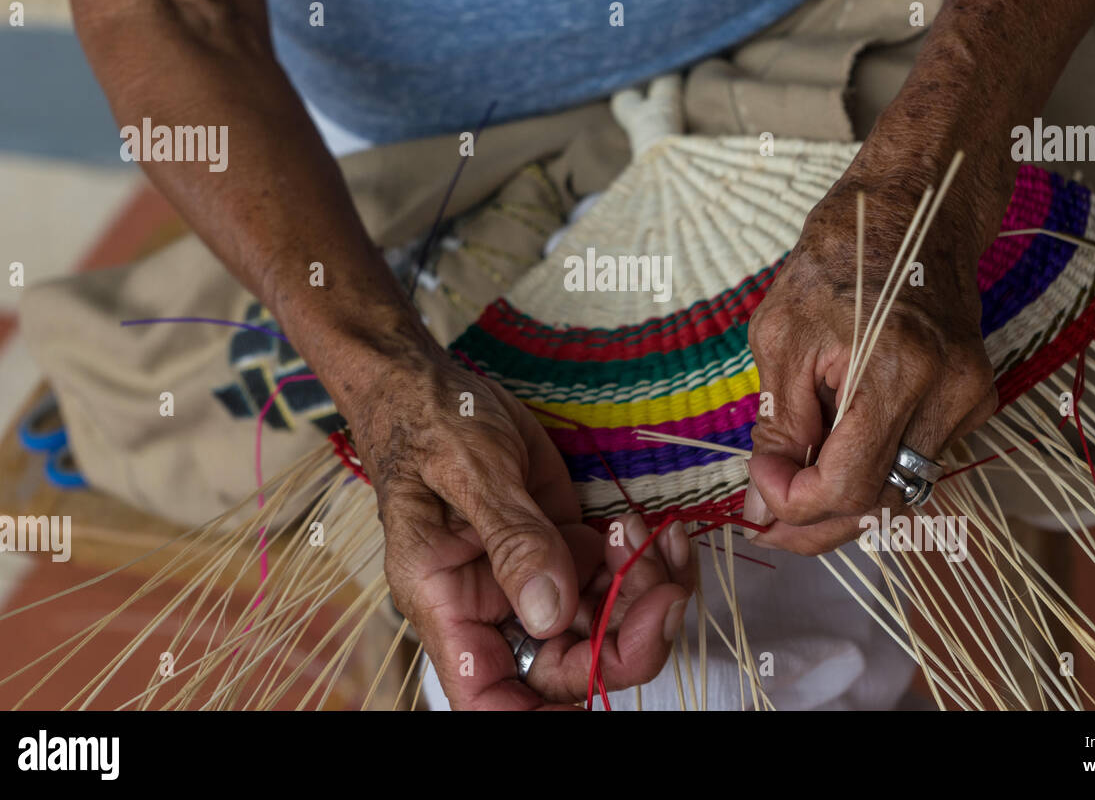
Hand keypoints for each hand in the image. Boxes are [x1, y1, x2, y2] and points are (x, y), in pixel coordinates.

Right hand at [345, 352, 694, 708]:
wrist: (433, 381)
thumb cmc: (430, 420)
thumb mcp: (469, 471)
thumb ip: (512, 540)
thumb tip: (550, 613)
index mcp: (447, 604)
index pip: (490, 697)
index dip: (541, 713)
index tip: (601, 685)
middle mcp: (491, 606)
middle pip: (565, 668)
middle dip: (623, 642)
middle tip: (664, 593)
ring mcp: (532, 578)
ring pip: (601, 625)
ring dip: (642, 594)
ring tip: (656, 539)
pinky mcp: (562, 546)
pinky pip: (612, 578)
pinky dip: (644, 561)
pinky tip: (657, 529)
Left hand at [742, 152, 998, 553]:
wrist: (914, 209)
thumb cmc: (837, 259)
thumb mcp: (780, 337)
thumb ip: (777, 426)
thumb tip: (767, 499)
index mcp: (894, 371)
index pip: (848, 488)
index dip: (795, 507)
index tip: (760, 489)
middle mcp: (946, 393)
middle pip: (880, 505)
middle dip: (816, 523)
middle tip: (768, 520)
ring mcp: (969, 398)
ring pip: (901, 490)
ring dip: (845, 497)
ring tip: (795, 478)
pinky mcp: (976, 399)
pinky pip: (919, 460)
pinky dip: (874, 466)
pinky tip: (838, 444)